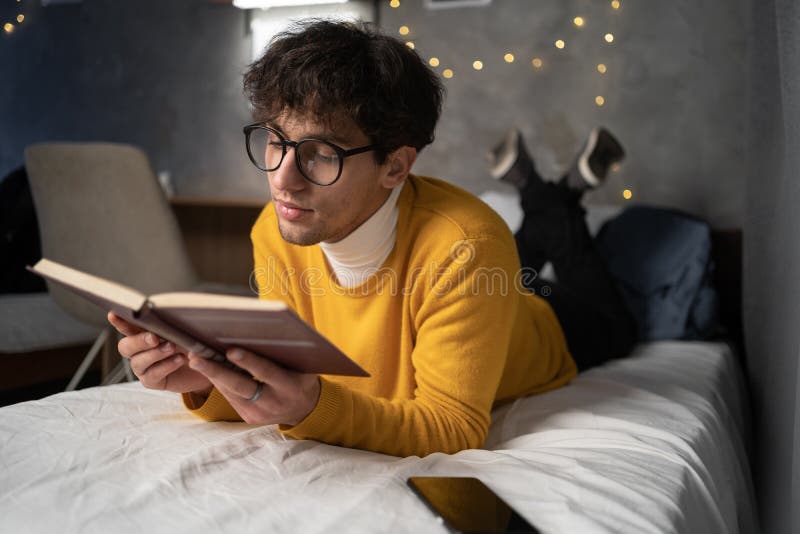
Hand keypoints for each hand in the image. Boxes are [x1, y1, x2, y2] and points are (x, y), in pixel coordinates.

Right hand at [107, 311, 212, 394]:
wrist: (207, 365)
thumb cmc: (193, 342)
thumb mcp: (184, 328)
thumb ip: (171, 321)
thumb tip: (165, 309)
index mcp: (143, 333)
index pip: (127, 326)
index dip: (119, 321)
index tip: (114, 314)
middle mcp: (138, 350)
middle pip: (126, 346)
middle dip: (139, 341)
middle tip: (155, 337)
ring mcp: (143, 367)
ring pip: (137, 362)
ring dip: (154, 354)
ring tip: (172, 347)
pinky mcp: (152, 381)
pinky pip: (151, 375)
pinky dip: (165, 366)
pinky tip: (179, 359)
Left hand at [186, 347, 320, 425]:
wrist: (304, 408)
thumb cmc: (300, 376)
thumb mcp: (303, 364)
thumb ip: (287, 351)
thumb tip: (264, 328)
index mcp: (290, 386)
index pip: (267, 372)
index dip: (249, 361)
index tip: (230, 350)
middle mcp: (273, 402)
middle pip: (240, 386)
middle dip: (216, 371)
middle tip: (196, 358)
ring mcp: (259, 413)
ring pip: (230, 391)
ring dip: (211, 374)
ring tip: (195, 359)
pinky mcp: (248, 417)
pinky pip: (230, 396)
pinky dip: (219, 381)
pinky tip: (207, 368)